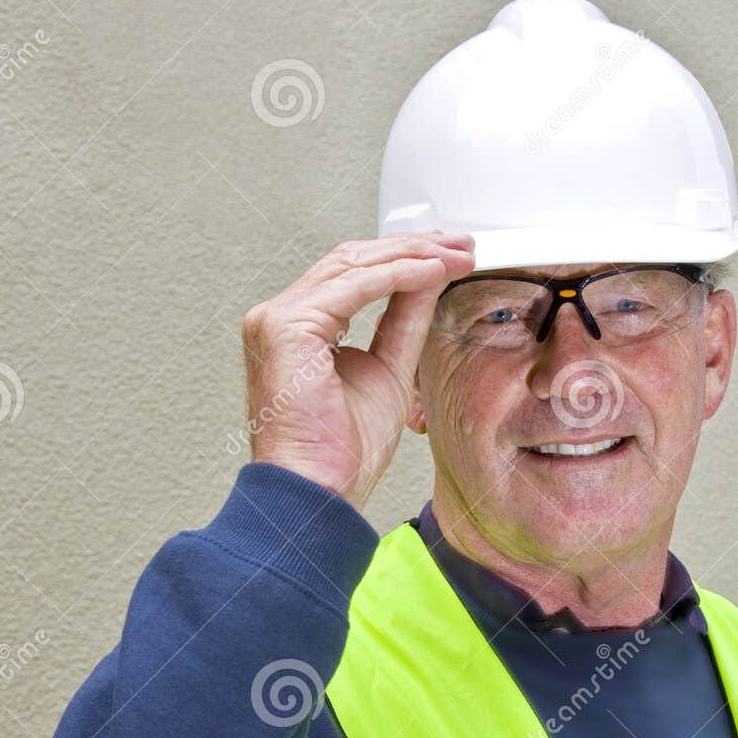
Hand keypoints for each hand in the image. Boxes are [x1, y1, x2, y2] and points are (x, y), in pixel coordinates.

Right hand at [241, 232, 474, 510]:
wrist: (320, 491)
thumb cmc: (342, 453)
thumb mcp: (389, 371)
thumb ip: (403, 322)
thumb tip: (427, 280)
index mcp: (299, 331)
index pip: (353, 275)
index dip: (403, 260)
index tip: (449, 258)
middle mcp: (280, 318)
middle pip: (352, 261)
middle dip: (412, 248)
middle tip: (461, 246)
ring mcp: (277, 319)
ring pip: (353, 264)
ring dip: (412, 255)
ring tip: (456, 255)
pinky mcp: (287, 326)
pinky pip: (353, 285)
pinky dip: (398, 274)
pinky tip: (433, 271)